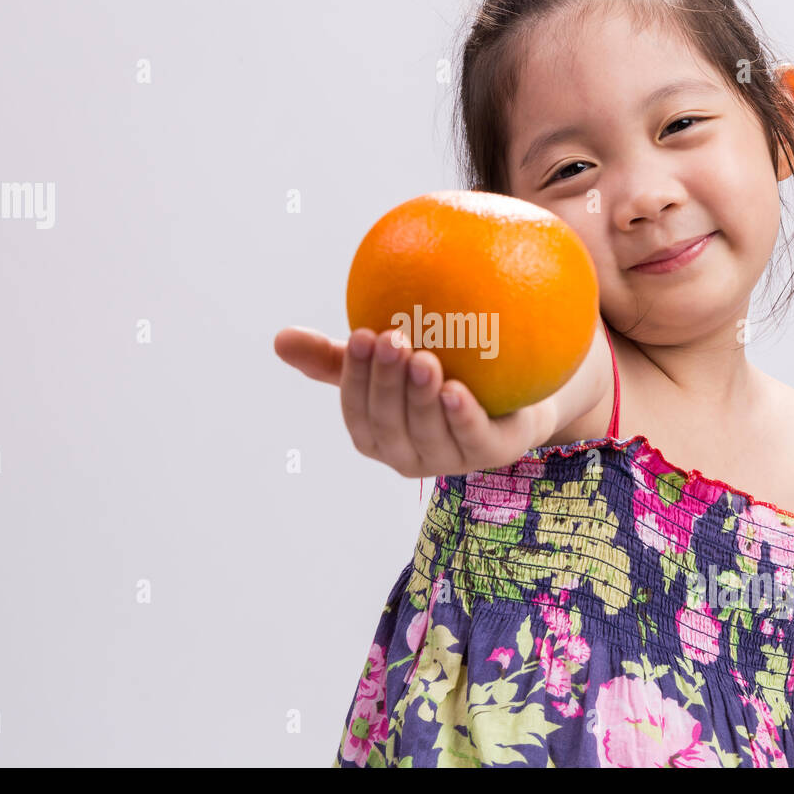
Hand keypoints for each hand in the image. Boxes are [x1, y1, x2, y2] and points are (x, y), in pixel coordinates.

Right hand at [273, 325, 553, 477]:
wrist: (514, 390)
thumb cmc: (436, 374)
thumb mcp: (385, 364)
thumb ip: (336, 358)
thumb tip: (279, 339)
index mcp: (375, 436)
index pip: (357, 409)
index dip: (356, 375)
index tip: (362, 334)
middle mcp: (406, 455)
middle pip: (389, 422)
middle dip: (387, 382)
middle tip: (393, 338)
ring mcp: (448, 459)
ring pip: (427, 431)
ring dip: (421, 396)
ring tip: (423, 358)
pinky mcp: (488, 454)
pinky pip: (471, 438)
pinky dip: (461, 416)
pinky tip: (455, 390)